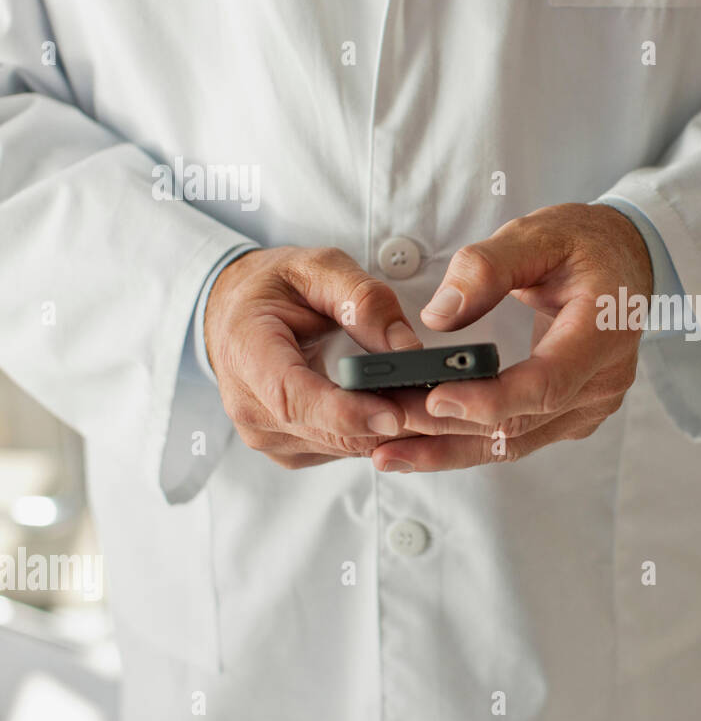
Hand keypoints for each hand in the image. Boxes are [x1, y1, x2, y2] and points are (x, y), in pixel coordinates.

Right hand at [205, 246, 424, 468]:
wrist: (238, 313)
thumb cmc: (275, 288)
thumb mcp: (319, 269)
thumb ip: (364, 301)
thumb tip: (406, 348)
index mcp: (247, 351)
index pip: (292, 396)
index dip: (345, 411)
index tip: (393, 413)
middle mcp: (249, 404)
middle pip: (326, 430)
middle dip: (389, 422)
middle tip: (443, 403)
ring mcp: (266, 434)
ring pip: (342, 448)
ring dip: (389, 431)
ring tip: (426, 401)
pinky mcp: (288, 449)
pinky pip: (341, 452)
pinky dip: (374, 435)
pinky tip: (396, 409)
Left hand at [370, 203, 652, 471]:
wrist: (624, 264)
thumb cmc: (581, 245)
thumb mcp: (537, 233)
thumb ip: (488, 266)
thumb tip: (438, 315)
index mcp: (602, 332)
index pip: (546, 383)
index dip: (490, 399)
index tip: (432, 399)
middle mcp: (602, 381)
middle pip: (521, 424)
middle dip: (448, 427)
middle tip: (382, 423)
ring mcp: (590, 405)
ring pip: (514, 444)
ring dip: (448, 449)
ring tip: (386, 453)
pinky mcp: (572, 417)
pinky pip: (517, 440)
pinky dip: (467, 443)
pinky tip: (419, 447)